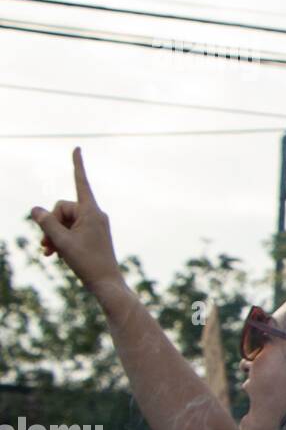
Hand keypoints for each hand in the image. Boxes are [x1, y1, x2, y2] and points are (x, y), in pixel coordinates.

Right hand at [29, 147, 123, 296]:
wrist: (106, 282)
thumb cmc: (87, 261)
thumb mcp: (61, 241)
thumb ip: (47, 223)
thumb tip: (35, 209)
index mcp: (91, 211)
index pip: (80, 182)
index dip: (77, 165)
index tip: (77, 148)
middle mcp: (94, 214)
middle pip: (62, 208)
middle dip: (51, 225)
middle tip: (47, 246)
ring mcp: (94, 224)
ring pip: (64, 221)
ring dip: (54, 235)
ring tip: (50, 253)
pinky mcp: (93, 234)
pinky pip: (71, 230)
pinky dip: (61, 239)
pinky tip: (54, 254)